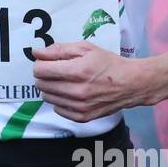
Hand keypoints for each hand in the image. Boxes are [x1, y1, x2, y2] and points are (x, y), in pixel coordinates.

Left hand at [31, 41, 148, 122]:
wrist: (131, 84)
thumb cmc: (108, 63)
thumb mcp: (86, 48)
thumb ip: (59, 50)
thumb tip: (36, 52)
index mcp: (77, 71)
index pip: (40, 70)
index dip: (40, 64)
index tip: (47, 62)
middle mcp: (77, 91)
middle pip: (41, 84)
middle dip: (44, 76)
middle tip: (56, 71)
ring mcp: (79, 107)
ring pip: (47, 98)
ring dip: (51, 88)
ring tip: (65, 82)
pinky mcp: (82, 117)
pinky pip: (58, 109)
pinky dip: (60, 101)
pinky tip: (71, 93)